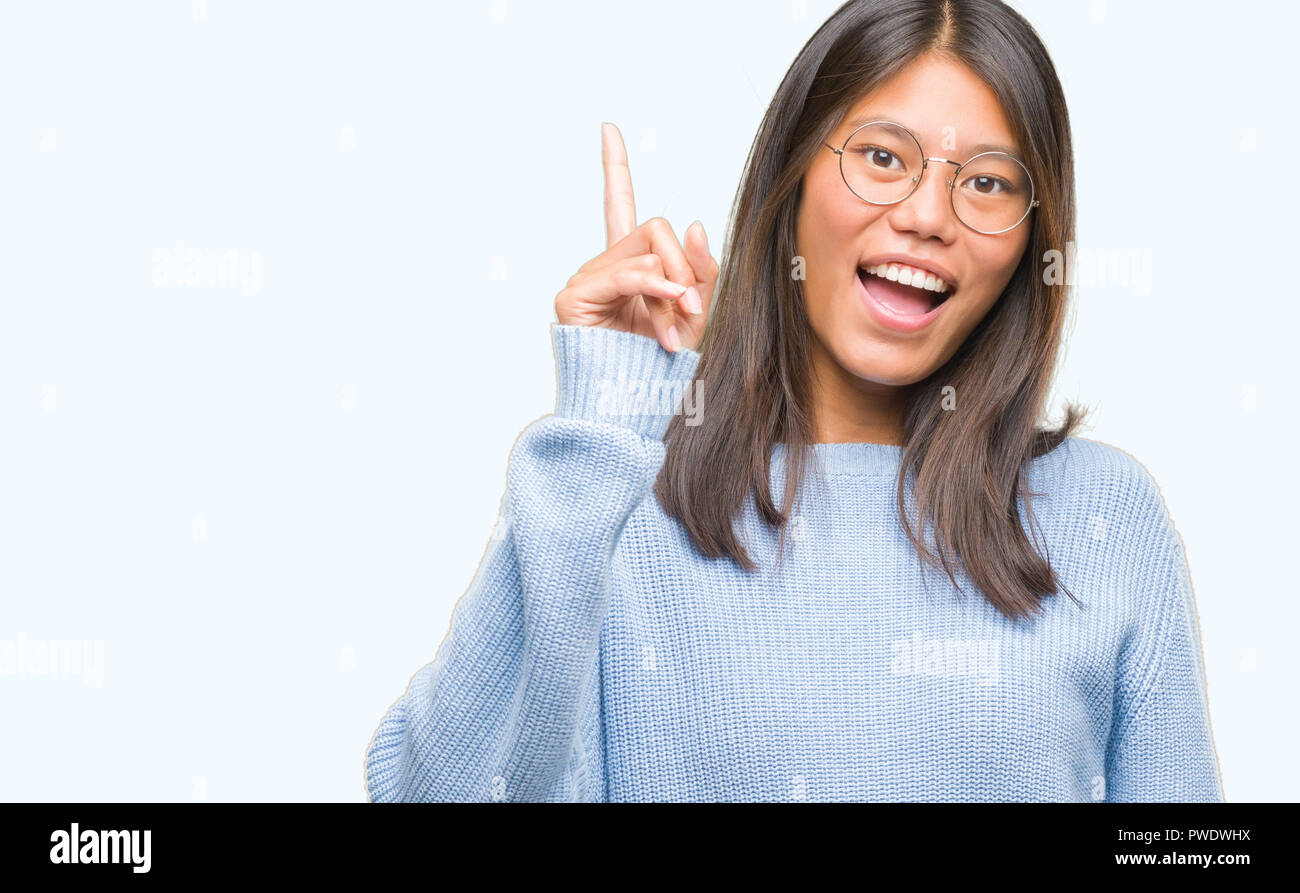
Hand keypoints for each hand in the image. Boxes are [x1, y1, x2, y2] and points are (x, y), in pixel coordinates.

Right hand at [554, 122, 717, 351]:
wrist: (631, 406)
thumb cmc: (659, 367)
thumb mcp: (694, 316)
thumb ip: (701, 272)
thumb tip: (695, 225)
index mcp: (629, 267)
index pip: (619, 206)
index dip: (614, 167)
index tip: (608, 129)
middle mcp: (604, 267)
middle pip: (654, 228)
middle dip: (684, 264)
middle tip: (691, 304)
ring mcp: (586, 280)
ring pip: (646, 249)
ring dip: (672, 287)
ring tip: (674, 327)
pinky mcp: (573, 297)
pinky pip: (626, 274)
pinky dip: (652, 287)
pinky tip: (665, 310)